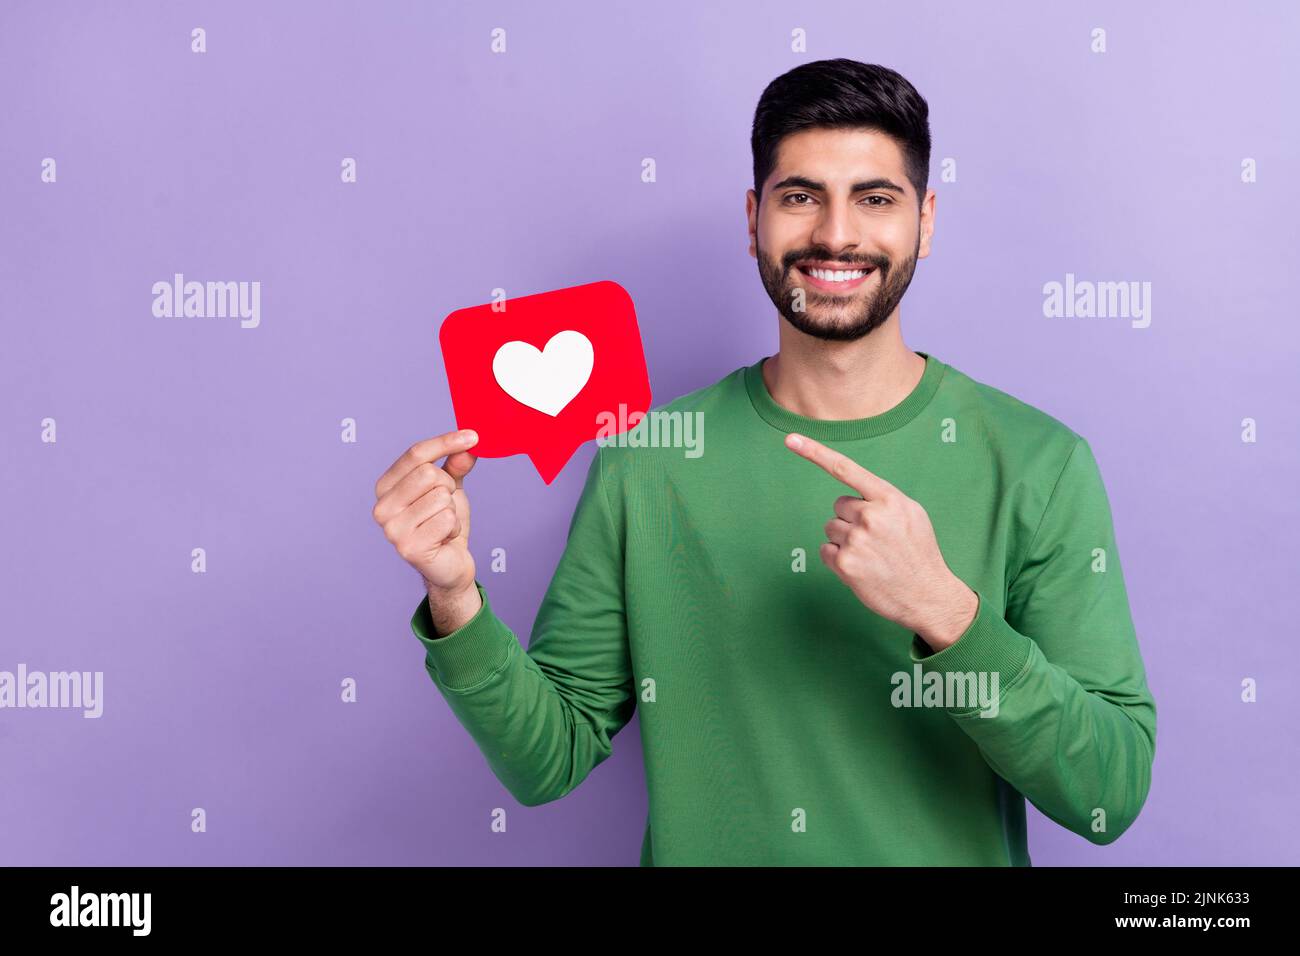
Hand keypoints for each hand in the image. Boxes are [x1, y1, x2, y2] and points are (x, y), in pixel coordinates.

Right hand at [373, 429, 479, 605]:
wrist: (451, 564)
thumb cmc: (445, 523)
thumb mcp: (451, 487)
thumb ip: (456, 464)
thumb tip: (467, 445)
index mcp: (385, 487)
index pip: (415, 453)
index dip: (446, 442)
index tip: (473, 436)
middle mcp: (381, 507)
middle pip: (428, 473)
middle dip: (448, 487)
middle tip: (445, 506)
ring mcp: (392, 530)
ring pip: (440, 497)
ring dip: (452, 511)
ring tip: (443, 525)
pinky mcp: (409, 548)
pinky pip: (446, 519)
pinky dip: (454, 528)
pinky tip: (444, 539)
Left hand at [784, 432, 977, 651]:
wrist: (928, 595)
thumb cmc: (918, 553)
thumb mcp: (912, 514)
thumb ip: (883, 499)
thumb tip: (857, 496)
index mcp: (888, 499)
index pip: (845, 469)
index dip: (815, 452)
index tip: (790, 439)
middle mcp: (870, 516)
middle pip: (838, 506)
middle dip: (851, 519)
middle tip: (875, 539)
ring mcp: (856, 540)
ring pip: (830, 528)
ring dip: (845, 540)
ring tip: (871, 555)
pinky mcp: (844, 564)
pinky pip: (825, 550)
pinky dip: (837, 559)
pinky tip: (860, 568)